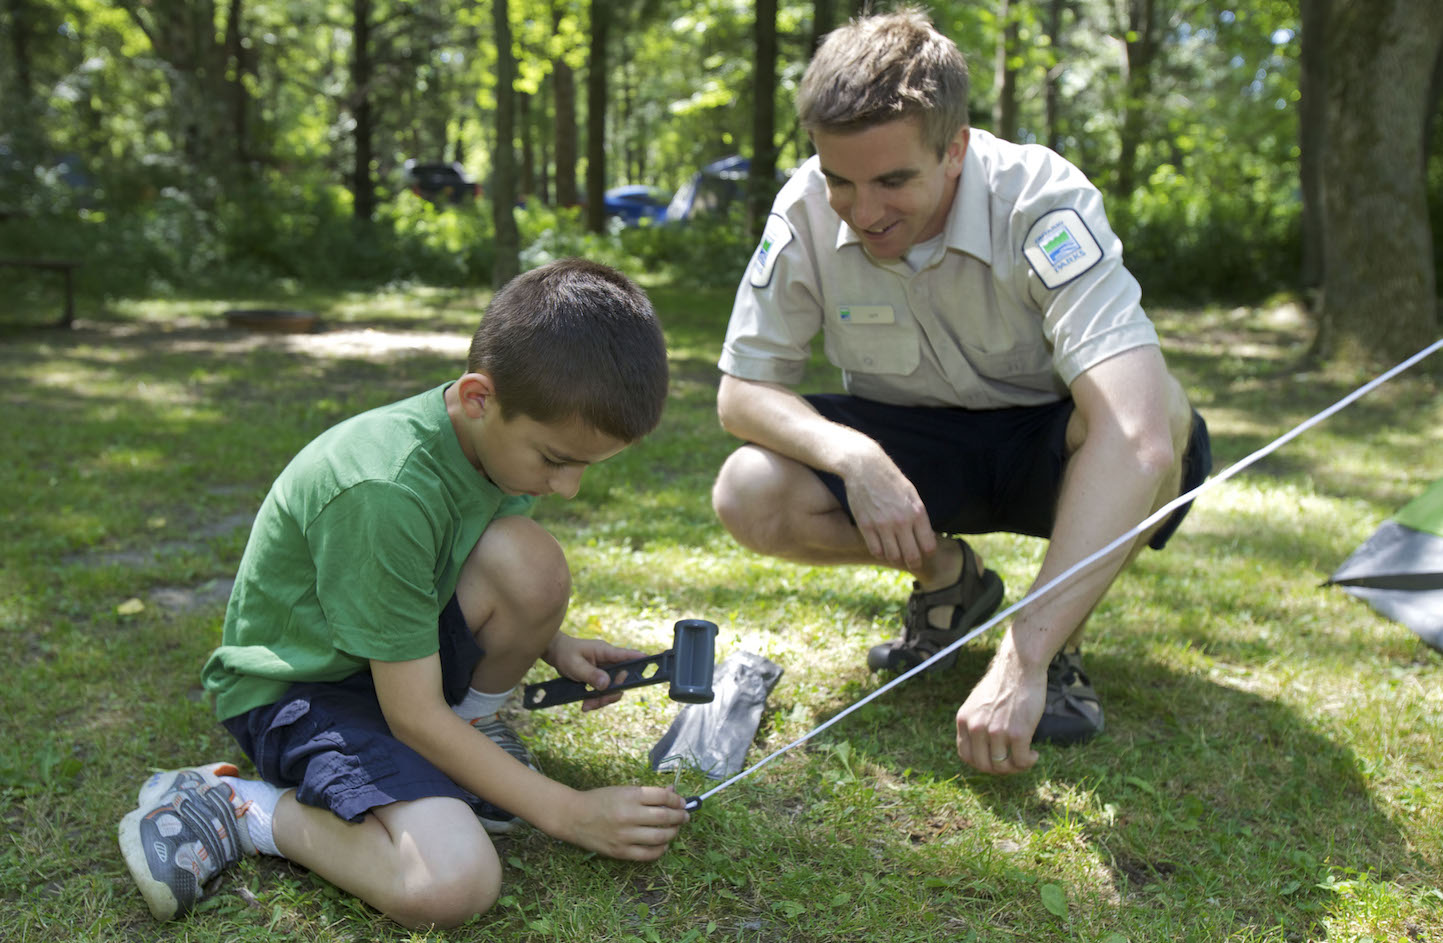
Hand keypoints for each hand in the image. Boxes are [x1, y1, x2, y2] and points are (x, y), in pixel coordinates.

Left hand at [544, 633, 646, 710]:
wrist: (554, 653)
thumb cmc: (565, 653)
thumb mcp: (575, 665)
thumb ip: (591, 674)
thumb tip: (607, 684)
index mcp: (605, 651)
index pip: (628, 655)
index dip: (641, 661)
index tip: (651, 667)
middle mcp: (609, 661)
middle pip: (622, 679)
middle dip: (612, 693)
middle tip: (598, 701)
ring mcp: (605, 669)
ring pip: (612, 688)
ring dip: (602, 699)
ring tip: (587, 706)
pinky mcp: (599, 677)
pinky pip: (603, 691)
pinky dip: (596, 699)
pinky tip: (585, 705)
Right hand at [560, 785, 689, 859]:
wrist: (573, 816)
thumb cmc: (600, 800)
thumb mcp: (623, 790)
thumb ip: (648, 793)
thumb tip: (672, 792)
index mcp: (630, 796)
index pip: (663, 796)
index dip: (677, 799)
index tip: (681, 802)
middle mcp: (629, 815)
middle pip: (665, 817)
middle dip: (680, 816)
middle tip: (685, 816)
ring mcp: (625, 835)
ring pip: (660, 837)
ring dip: (673, 833)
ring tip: (675, 829)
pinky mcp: (621, 852)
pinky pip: (648, 854)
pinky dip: (661, 849)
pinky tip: (663, 844)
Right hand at [839, 449, 935, 569]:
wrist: (865, 468)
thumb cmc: (891, 480)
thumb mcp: (912, 494)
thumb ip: (918, 515)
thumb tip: (924, 535)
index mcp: (917, 512)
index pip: (928, 545)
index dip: (928, 552)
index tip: (925, 552)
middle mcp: (901, 521)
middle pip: (912, 555)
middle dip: (915, 562)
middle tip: (914, 563)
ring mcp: (882, 525)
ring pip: (893, 556)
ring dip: (897, 558)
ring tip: (897, 555)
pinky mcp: (866, 526)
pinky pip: (876, 550)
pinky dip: (881, 552)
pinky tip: (882, 547)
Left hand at [955, 640, 1044, 774]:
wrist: (1020, 666)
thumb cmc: (1004, 683)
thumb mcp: (978, 703)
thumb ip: (977, 724)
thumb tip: (986, 751)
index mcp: (964, 720)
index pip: (966, 755)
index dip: (982, 764)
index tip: (996, 761)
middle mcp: (976, 728)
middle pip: (984, 765)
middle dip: (1000, 769)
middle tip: (1014, 762)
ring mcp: (996, 731)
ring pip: (1003, 766)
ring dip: (1016, 767)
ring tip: (1026, 757)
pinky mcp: (1017, 733)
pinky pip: (1021, 760)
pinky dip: (1029, 762)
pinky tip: (1035, 754)